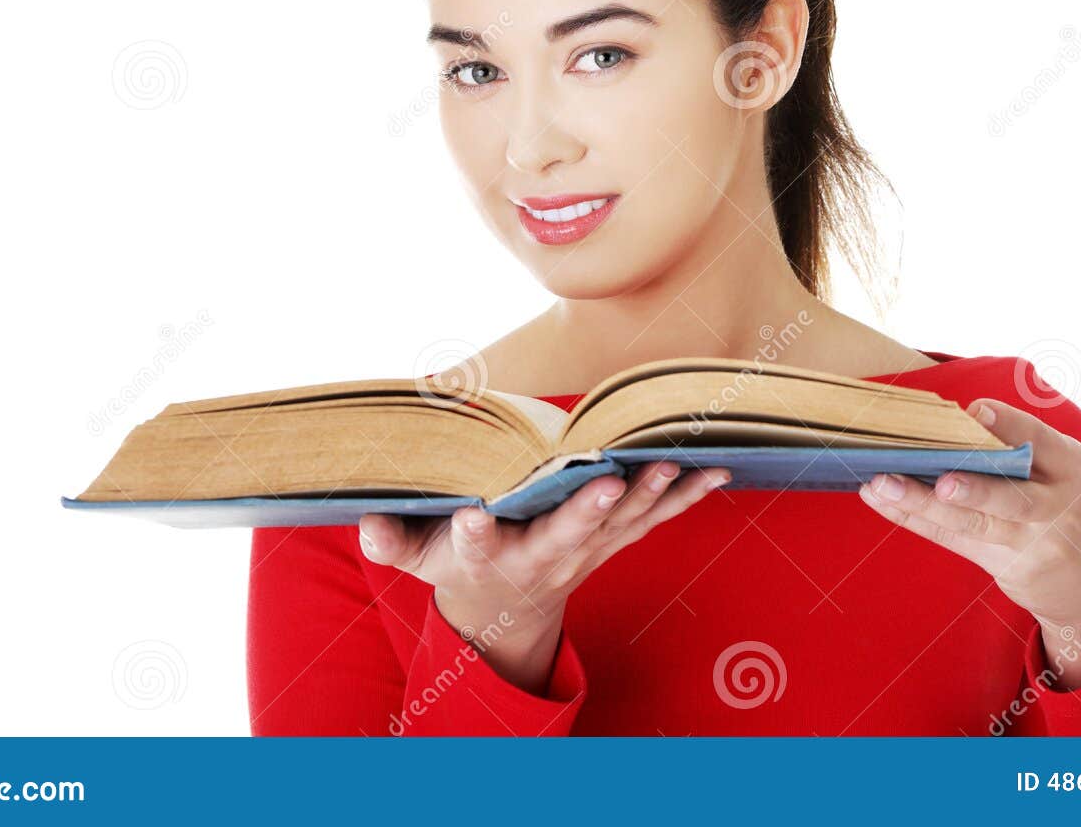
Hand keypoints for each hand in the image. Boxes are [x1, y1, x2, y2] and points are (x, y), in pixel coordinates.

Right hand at [357, 460, 728, 692]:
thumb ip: (392, 540)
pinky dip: (684, 499)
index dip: (471, 534)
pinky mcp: (612, 541)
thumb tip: (366, 523)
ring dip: (644, 497)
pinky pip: (652, 520)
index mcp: (487, 559)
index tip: (469, 516)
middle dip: (583, 511)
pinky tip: (714, 472)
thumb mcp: (416, 560)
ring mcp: (584, 553)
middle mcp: (540, 558)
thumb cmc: (457, 567)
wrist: (508, 613)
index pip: (474, 547)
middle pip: (563, 536)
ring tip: (668, 466)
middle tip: (602, 484)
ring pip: (617, 525)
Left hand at [858, 399, 1080, 688]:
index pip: (1040, 442)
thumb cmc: (1077, 511)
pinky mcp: (1006, 567)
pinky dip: (914, 519)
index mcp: (1075, 469)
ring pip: (971, 523)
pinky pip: (953, 539)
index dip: (1008, 427)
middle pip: (1008, 496)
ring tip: (882, 484)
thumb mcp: (1071, 473)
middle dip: (973, 488)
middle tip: (940, 479)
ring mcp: (1031, 543)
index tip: (975, 413)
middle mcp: (1056, 507)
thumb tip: (965, 417)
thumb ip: (1028, 448)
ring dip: (920, 503)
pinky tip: (883, 502)